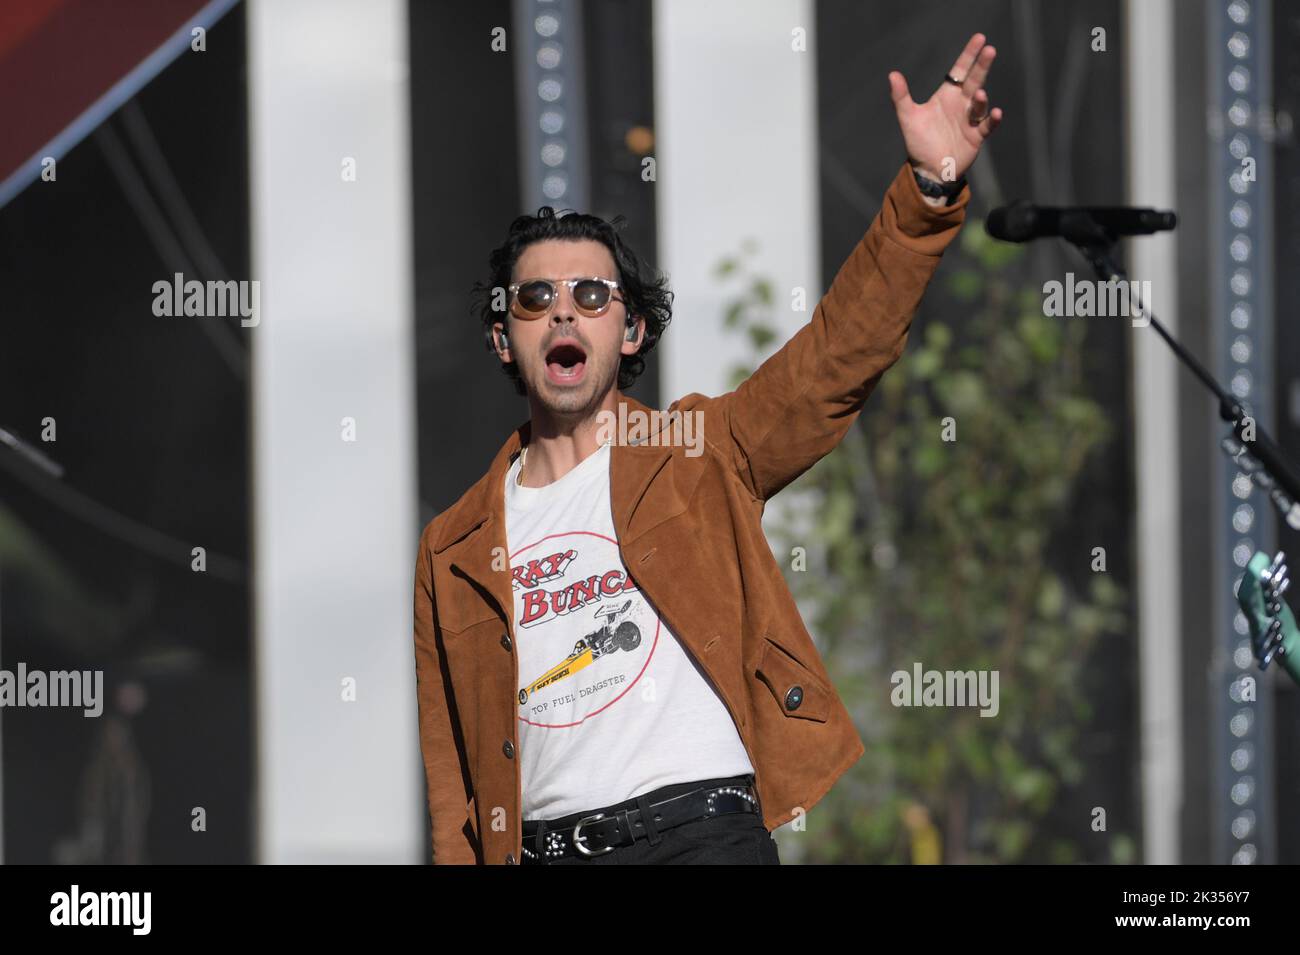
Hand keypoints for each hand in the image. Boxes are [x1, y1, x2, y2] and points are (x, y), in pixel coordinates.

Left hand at [889, 33, 1002, 185]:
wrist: (928, 169)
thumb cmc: (918, 142)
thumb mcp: (908, 117)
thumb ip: (901, 96)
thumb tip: (892, 74)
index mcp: (947, 96)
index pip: (960, 71)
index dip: (969, 54)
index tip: (980, 38)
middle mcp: (961, 104)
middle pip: (975, 80)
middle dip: (982, 65)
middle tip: (990, 50)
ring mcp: (970, 120)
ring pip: (980, 104)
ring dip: (981, 99)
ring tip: (980, 95)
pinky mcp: (976, 136)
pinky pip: (987, 126)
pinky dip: (992, 120)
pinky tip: (995, 113)